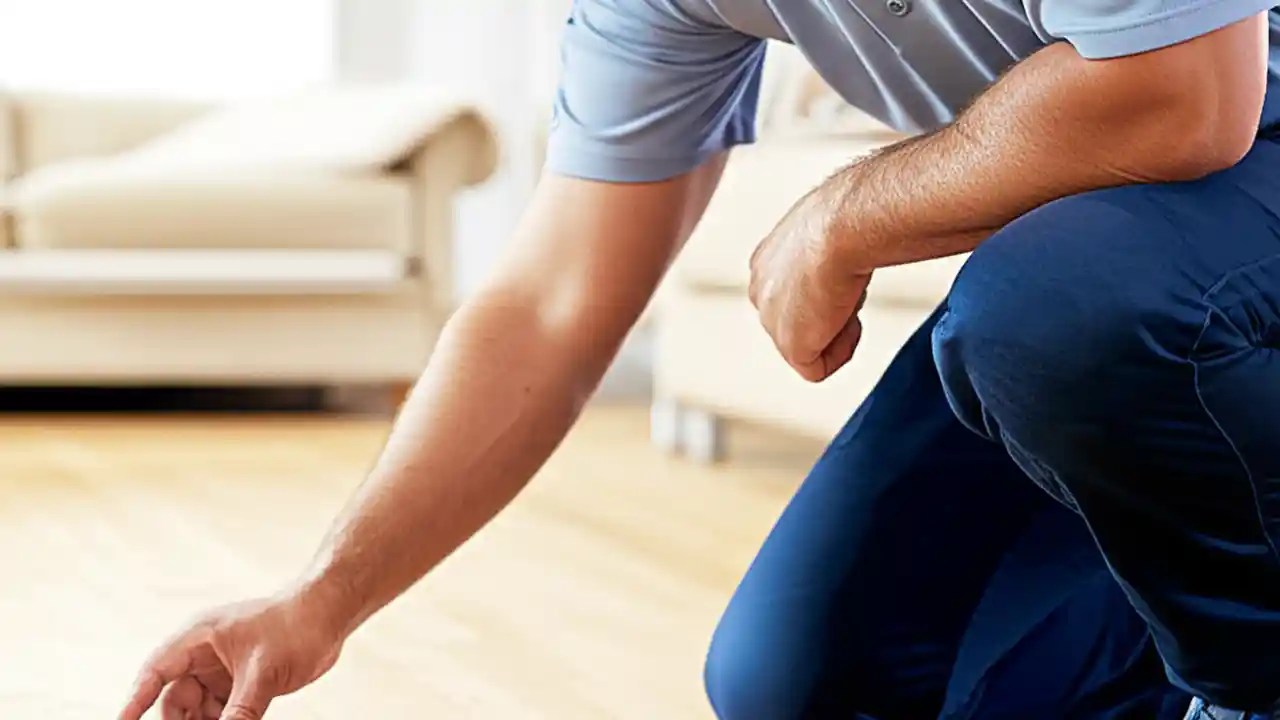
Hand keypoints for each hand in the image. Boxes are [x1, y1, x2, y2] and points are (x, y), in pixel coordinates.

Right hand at [119, 593, 343, 719]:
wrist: (330, 613)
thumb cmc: (296, 627)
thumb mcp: (264, 674)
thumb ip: (240, 712)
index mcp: (199, 638)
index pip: (155, 672)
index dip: (135, 701)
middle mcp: (204, 653)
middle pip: (174, 698)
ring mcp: (222, 668)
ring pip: (197, 708)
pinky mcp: (242, 681)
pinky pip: (221, 711)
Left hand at [749, 189, 871, 381]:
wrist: (842, 226)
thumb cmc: (847, 218)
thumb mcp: (831, 233)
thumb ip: (826, 257)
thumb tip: (844, 273)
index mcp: (766, 262)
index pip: (796, 296)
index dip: (830, 292)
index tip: (844, 273)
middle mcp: (760, 290)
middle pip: (804, 322)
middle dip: (831, 313)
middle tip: (847, 283)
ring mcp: (770, 320)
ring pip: (814, 343)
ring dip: (839, 326)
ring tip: (846, 293)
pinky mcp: (789, 346)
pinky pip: (819, 368)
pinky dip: (842, 350)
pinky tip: (849, 318)